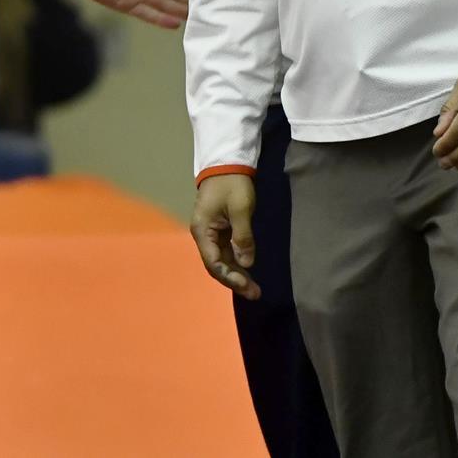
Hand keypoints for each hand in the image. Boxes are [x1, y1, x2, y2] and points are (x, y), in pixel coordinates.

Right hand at [191, 174, 259, 299]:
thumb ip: (243, 237)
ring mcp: (211, 233)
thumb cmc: (232, 185)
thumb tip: (247, 263)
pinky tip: (248, 271)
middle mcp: (203, 235)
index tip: (248, 286)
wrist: (227, 164)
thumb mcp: (240, 209)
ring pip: (221, 260)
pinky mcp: (220, 230)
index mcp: (202, 230)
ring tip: (254, 288)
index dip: (230, 277)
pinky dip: (236, 263)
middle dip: (234, 280)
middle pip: (216, 265)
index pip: (214, 262)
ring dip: (236, 274)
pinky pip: (226, 252)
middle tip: (255, 294)